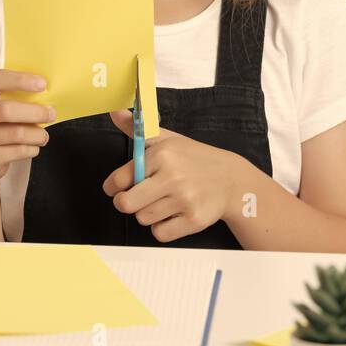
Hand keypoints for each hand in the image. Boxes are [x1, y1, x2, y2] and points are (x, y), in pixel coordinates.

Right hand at [0, 69, 55, 186]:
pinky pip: (17, 151)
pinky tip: (33, 146)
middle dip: (35, 112)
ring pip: (16, 133)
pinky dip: (32, 148)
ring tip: (43, 135)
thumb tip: (47, 91)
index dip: (20, 80)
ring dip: (37, 134)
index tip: (43, 84)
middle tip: (51, 114)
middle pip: (6, 110)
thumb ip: (13, 94)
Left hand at [103, 110, 244, 242]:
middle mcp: (173, 177)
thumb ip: (138, 128)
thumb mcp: (167, 139)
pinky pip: (160, 233)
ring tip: (164, 201)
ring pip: (143, 219)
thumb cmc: (194, 159)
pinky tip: (174, 213)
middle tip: (136, 198)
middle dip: (126, 203)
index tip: (118, 187)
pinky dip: (163, 227)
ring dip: (148, 213)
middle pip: (126, 204)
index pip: (120, 179)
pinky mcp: (194, 220)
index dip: (114, 186)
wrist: (231, 179)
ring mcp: (185, 199)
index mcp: (162, 155)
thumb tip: (114, 112)